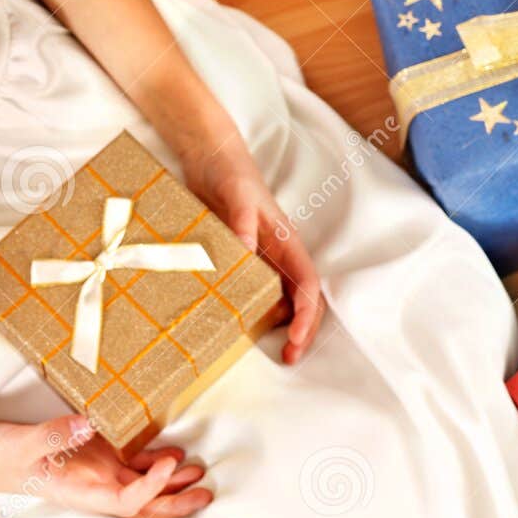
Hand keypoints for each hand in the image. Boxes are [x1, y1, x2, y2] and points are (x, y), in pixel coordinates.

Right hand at [0, 414, 211, 517]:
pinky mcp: (87, 454)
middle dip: (175, 501)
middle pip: (141, 504)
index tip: (170, 466)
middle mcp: (89, 486)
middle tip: (206, 491)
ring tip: (198, 471)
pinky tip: (168, 451)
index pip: (124, 501)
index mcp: (77, 492)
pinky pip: (124, 461)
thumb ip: (55, 434)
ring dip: (169, 480)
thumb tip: (90, 424)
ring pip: (137, 483)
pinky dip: (148, 458)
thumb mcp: (21, 444)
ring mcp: (89, 471)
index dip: (151, 490)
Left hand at [178, 128, 325, 363]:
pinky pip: (255, 292)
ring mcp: (261, 259)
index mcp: (287, 241)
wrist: (210, 159)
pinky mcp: (242, 260)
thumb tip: (247, 254)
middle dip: (302, 330)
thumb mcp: (236, 195)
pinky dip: (255, 312)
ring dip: (281, 326)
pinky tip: (241, 326)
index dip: (306, 314)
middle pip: (302, 299)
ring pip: (282, 299)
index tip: (295, 337)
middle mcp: (279, 254)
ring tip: (272, 352)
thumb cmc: (230, 173)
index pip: (307, 284)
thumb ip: (242, 222)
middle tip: (289, 358)